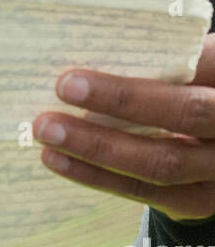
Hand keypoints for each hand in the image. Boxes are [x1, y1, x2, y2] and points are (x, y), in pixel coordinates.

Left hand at [32, 32, 214, 221]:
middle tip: (61, 90)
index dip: (140, 73)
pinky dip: (100, 177)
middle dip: (119, 102)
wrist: (213, 140)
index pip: (192, 68)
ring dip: (98, 148)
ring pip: (163, 161)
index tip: (75, 75)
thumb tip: (75, 47)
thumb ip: (152, 58)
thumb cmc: (184, 85)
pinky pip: (149, 193)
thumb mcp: (183, 66)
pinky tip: (62, 162)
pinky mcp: (199, 199)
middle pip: (183, 113)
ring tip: (48, 132)